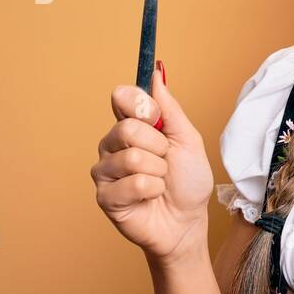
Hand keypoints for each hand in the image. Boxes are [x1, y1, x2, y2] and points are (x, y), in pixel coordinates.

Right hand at [92, 60, 214, 263]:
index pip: (121, 97)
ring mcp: (105, 170)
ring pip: (133, 158)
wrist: (187, 222)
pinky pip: (133, 184)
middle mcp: (112, 144)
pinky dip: (152, 191)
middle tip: (165, 162)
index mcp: (130, 126)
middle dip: (159, 147)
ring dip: (159, 172)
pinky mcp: (105, 197)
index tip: (157, 119)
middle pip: (127, 128)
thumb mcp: (187, 139)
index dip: (142, 106)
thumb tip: (157, 72)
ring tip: (160, 182)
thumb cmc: (188, 182)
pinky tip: (150, 198)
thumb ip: (169, 108)